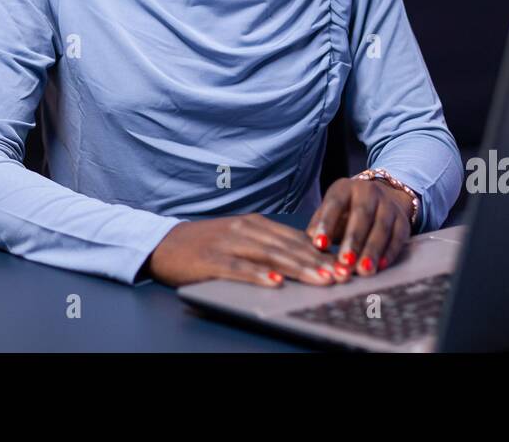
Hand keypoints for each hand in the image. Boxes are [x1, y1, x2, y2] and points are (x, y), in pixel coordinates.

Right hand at [147, 214, 345, 287]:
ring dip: (298, 269)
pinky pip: (239, 269)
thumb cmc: (206, 244)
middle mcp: (246, 229)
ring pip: (270, 256)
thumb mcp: (240, 238)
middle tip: (341, 276)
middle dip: (318, 263)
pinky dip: (259, 276)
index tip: (344, 266)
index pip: (295, 238)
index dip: (321, 253)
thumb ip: (268, 246)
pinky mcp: (212, 259)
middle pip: (288, 247)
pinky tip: (275, 283)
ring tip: (320, 280)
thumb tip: (305, 259)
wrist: (164, 243)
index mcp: (255, 224)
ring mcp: (228, 243)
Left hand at [306, 177, 413, 276]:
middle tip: (344, 263)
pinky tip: (381, 266)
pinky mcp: (403, 220)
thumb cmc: (346, 211)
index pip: (334, 204)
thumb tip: (308, 244)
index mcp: (345, 188)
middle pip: (362, 216)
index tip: (319, 246)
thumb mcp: (330, 211)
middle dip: (353, 241)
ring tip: (363, 271)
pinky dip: (390, 252)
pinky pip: (398, 237)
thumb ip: (319, 226)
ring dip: (372, 251)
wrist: (382, 198)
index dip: (326, 224)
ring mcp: (388, 205)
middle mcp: (369, 192)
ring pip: (381, 227)